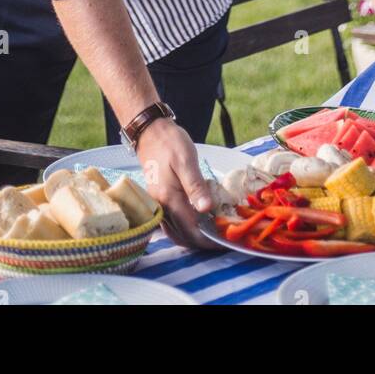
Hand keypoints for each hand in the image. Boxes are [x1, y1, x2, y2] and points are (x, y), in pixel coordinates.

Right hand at [135, 118, 219, 250]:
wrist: (150, 131)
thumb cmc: (170, 142)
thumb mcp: (186, 160)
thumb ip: (195, 186)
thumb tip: (206, 210)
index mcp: (168, 198)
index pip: (191, 229)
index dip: (208, 239)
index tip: (224, 241)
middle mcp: (160, 206)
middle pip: (183, 235)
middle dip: (202, 242)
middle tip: (221, 239)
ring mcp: (157, 204)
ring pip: (176, 232)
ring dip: (193, 237)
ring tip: (212, 233)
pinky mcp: (158, 200)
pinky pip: (172, 223)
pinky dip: (185, 229)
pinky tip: (196, 223)